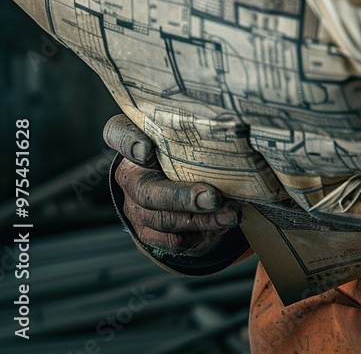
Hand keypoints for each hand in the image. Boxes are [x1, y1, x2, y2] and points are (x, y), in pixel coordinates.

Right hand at [104, 114, 239, 256]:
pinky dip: (202, 232)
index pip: (117, 134)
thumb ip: (195, 131)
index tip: (146, 148)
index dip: (129, 142)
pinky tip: (222, 222)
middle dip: (182, 197)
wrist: (178, 181)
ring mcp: (135, 207)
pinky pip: (172, 239)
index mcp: (132, 140)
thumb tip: (231, 134)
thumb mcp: (186, 134)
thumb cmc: (184, 148)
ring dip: (202, 219)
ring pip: (163, 219)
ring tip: (231, 212)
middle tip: (213, 197)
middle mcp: (129, 175)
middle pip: (146, 190)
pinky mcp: (147, 232)